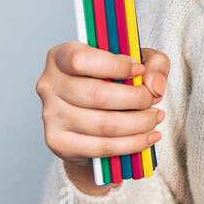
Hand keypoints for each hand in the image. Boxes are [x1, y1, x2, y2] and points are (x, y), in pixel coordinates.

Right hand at [35, 43, 168, 194]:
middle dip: (135, 98)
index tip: (139, 69)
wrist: (93, 119)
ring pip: (102, 124)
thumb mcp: (138, 61)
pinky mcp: (59, 143)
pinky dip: (132, 144)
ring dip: (138, 123)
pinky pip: (101, 147)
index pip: (81, 60)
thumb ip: (154, 63)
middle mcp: (49, 85)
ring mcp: (51, 116)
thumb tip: (154, 85)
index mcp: (61, 56)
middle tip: (153, 99)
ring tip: (154, 118)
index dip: (115, 66)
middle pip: (96, 94)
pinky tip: (148, 136)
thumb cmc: (113, 81)